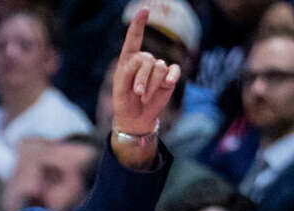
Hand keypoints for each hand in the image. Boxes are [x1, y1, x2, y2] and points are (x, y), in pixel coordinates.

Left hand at [111, 9, 181, 139]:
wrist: (136, 117)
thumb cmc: (124, 102)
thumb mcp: (119, 90)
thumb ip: (126, 74)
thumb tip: (141, 60)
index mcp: (129, 60)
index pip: (133, 40)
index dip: (138, 25)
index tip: (144, 10)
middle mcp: (144, 60)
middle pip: (147, 60)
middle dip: (142, 78)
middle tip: (138, 92)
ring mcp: (158, 68)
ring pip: (159, 68)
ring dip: (152, 85)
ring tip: (144, 96)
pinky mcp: (169, 76)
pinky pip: (174, 70)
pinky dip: (171, 78)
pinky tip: (168, 83)